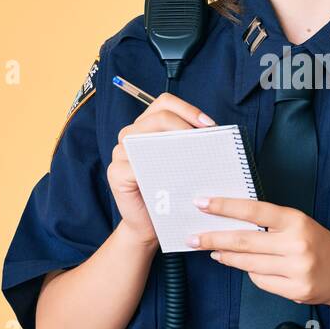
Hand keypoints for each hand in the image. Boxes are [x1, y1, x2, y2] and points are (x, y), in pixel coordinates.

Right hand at [107, 92, 214, 247]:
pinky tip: (174, 179)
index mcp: (146, 126)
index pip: (164, 103)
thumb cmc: (169, 192)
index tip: (209, 125)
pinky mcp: (115, 173)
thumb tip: (214, 133)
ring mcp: (119, 153)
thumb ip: (190, 144)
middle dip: (187, 127)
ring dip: (175, 146)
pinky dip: (158, 170)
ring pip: (147, 137)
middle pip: (159, 116)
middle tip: (207, 143)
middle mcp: (130, 135)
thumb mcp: (182, 162)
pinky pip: (137, 165)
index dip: (188, 109)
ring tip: (194, 159)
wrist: (150, 225)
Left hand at [187, 197, 329, 309]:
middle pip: (244, 241)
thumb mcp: (298, 224)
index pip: (254, 210)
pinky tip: (251, 268)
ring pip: (248, 264)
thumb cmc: (317, 245)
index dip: (225, 206)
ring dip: (227, 258)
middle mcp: (297, 244)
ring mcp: (297, 269)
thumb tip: (229, 221)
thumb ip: (270, 223)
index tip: (202, 203)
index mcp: (296, 220)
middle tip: (193, 238)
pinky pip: (260, 281)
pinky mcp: (295, 290)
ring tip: (215, 252)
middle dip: (213, 239)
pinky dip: (251, 274)